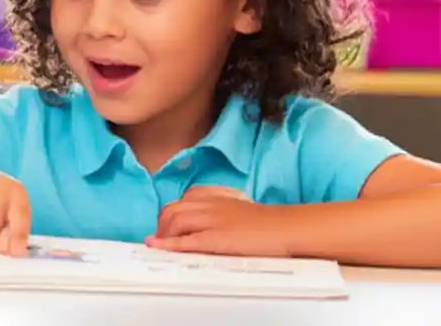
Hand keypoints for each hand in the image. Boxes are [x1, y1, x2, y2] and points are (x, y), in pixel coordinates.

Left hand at [146, 186, 292, 256]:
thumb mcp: (237, 207)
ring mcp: (211, 220)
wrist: (285, 227)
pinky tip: (158, 247)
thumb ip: (219, 210)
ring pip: (174, 221)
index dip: (170, 216)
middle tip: (163, 241)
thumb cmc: (266, 221)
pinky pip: (186, 239)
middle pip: (171, 210)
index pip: (181, 202)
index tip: (167, 228)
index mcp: (212, 196)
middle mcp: (208, 204)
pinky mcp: (216, 237)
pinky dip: (169, 244)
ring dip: (164, 235)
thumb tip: (205, 224)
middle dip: (162, 227)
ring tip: (162, 248)